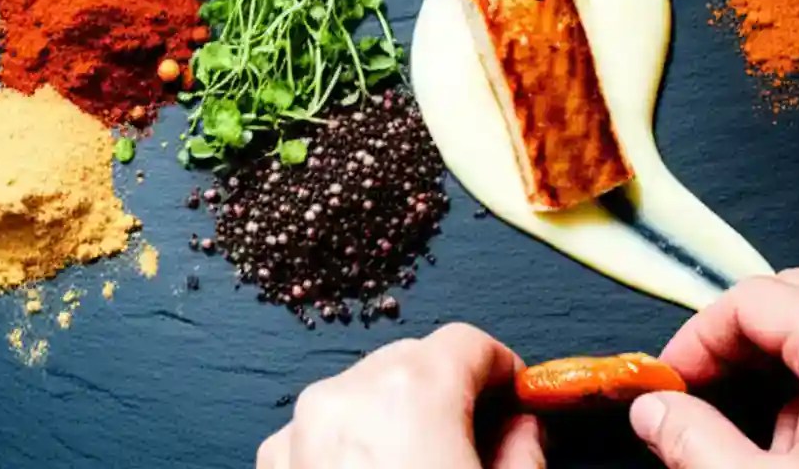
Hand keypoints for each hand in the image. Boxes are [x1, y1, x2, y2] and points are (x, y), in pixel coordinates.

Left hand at [256, 323, 543, 468]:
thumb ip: (524, 448)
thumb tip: (523, 427)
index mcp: (412, 392)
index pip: (469, 342)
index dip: (504, 369)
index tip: (518, 398)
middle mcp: (347, 395)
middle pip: (413, 361)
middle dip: (450, 390)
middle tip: (482, 438)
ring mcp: (300, 430)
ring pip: (365, 391)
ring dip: (399, 415)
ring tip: (424, 462)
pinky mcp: (274, 462)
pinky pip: (324, 429)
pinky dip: (353, 444)